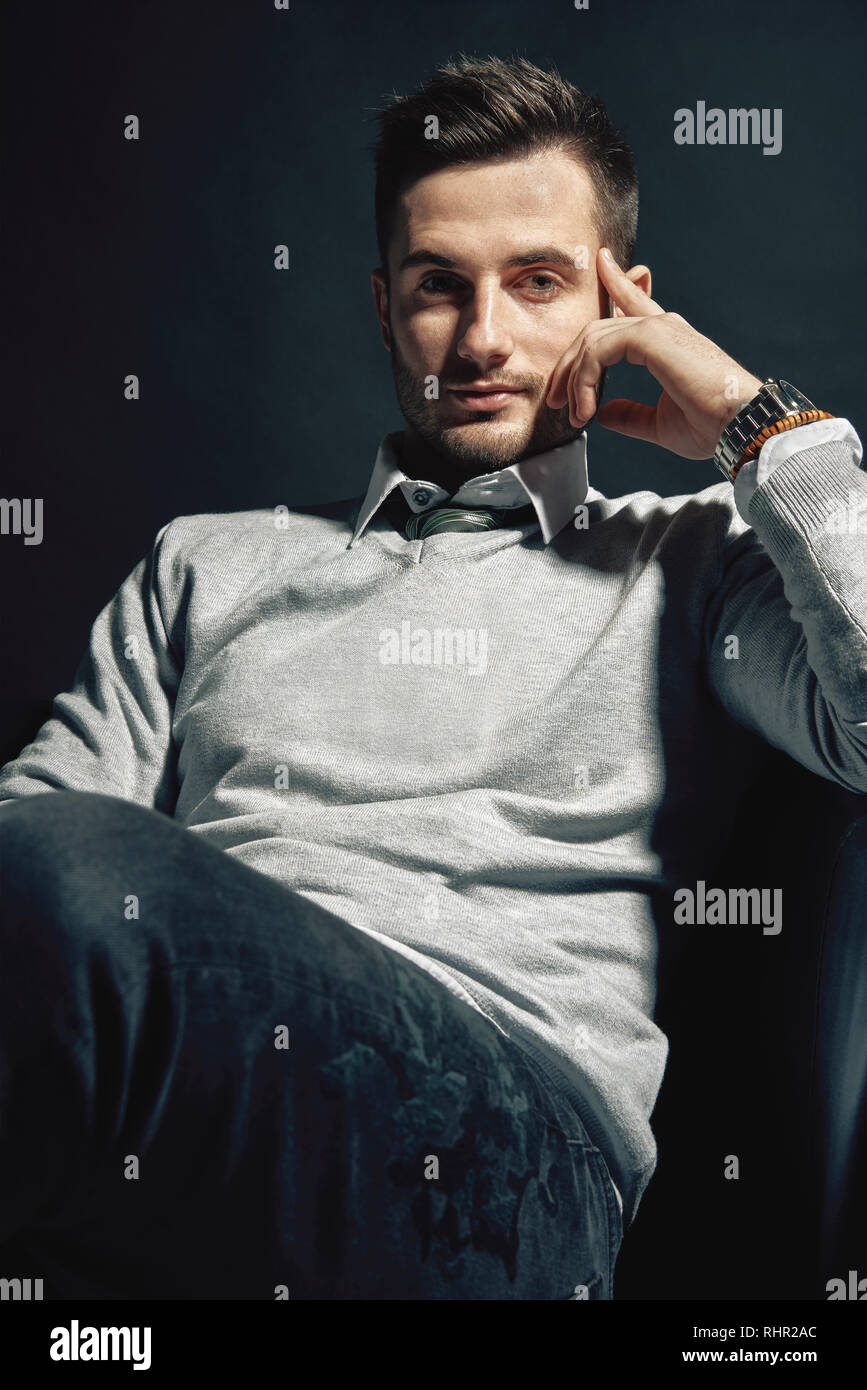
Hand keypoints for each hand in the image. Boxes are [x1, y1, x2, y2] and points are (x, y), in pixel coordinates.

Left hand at [545, 248, 762, 459]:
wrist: (739, 425)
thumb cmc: (711, 426)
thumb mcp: (661, 424)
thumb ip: (631, 415)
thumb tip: (604, 413)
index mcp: (668, 340)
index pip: (635, 302)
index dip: (617, 281)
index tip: (602, 260)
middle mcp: (663, 326)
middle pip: (598, 329)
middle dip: (570, 363)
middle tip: (556, 399)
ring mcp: (658, 327)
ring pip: (593, 339)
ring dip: (573, 377)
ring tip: (571, 413)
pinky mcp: (652, 335)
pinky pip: (598, 349)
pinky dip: (584, 378)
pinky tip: (585, 407)